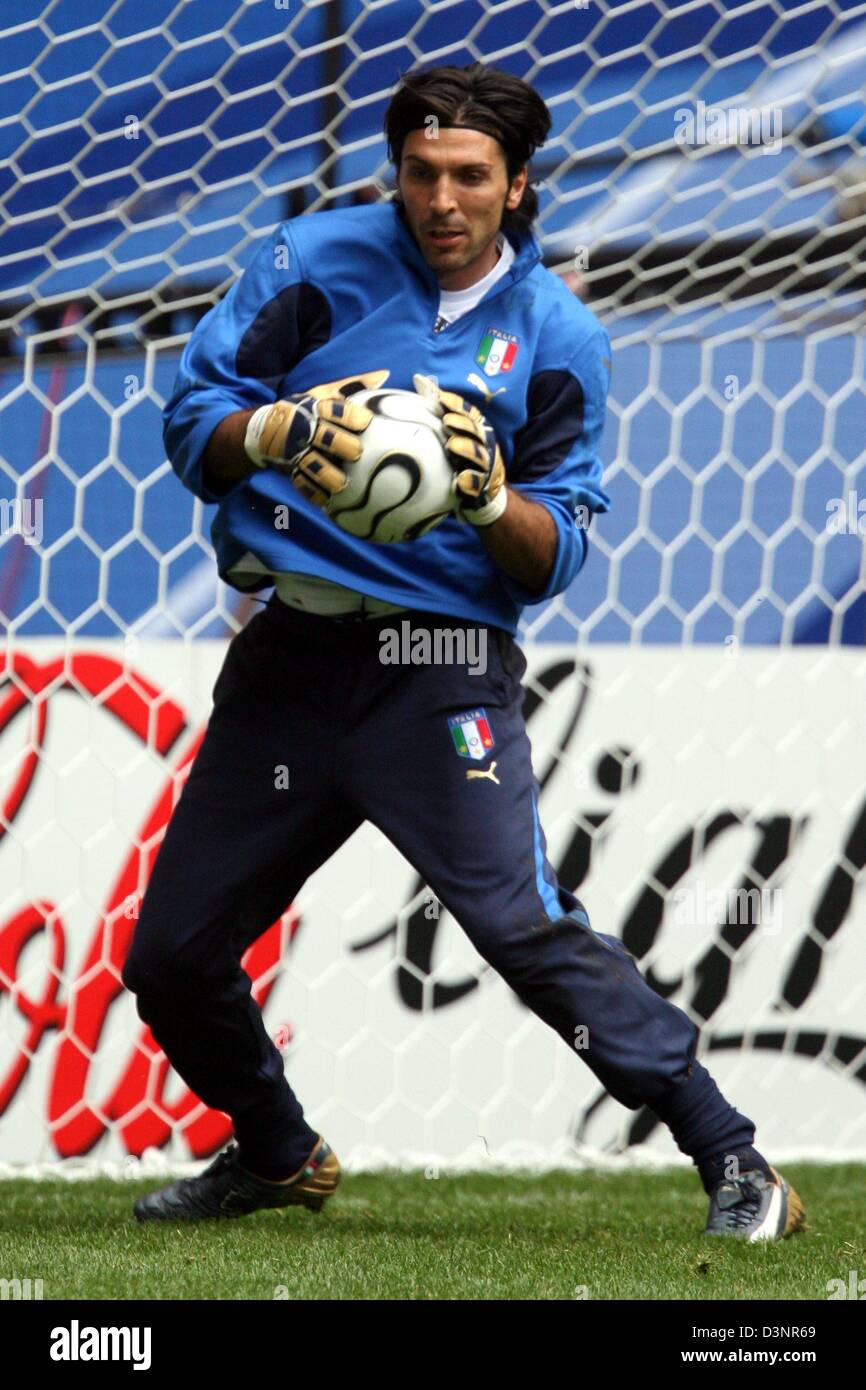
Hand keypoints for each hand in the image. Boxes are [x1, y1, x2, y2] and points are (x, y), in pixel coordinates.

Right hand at [244, 371, 388, 506]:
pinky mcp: (291, 469)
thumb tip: (384, 376)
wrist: (264, 428)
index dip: (352, 416)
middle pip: (326, 437)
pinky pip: (302, 483)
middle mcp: (305, 429)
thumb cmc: (305, 410)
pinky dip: (314, 493)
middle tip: (357, 453)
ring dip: (328, 475)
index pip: (336, 410)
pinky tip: (327, 500)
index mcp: (315, 408)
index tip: (367, 423)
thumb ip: (352, 386)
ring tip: (342, 484)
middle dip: (342, 445)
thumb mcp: (323, 394)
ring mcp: (296, 451)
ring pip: (313, 464)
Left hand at [413, 374, 506, 525]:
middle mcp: (483, 445)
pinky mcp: (481, 486)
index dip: (457, 405)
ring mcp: (484, 466)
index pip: (470, 413)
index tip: (441, 398)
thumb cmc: (461, 458)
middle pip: (475, 431)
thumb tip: (419, 379)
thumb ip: (439, 409)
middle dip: (462, 424)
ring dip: (466, 449)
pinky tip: (460, 480)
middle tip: (446, 421)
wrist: (484, 491)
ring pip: (478, 456)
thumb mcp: (452, 432)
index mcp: (476, 431)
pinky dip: (470, 481)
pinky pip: (477, 484)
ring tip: (452, 445)